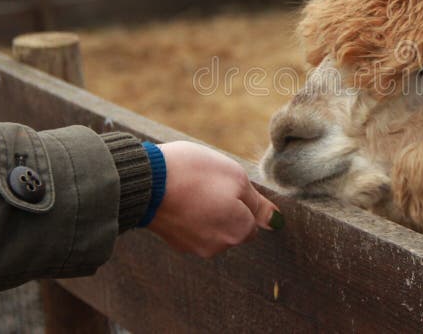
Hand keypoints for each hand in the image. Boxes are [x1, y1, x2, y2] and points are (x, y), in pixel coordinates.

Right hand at [148, 141, 280, 257]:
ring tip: (194, 187)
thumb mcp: (237, 179)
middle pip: (233, 225)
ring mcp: (193, 246)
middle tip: (210, 183)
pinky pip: (191, 226)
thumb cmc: (197, 175)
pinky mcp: (173, 240)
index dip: (244, 199)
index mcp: (239, 232)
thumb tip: (275, 221)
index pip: (253, 221)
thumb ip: (258, 204)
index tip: (228, 184)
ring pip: (212, 226)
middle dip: (227, 207)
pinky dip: (190, 212)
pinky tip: (180, 195)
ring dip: (208, 210)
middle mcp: (218, 247)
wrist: (146, 180)